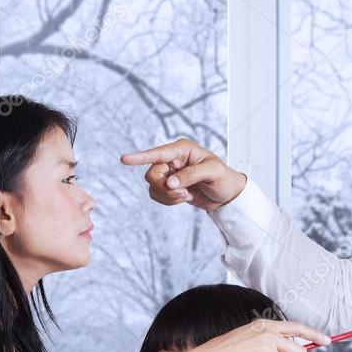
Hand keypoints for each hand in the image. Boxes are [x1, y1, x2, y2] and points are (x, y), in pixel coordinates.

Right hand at [121, 138, 246, 211]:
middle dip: (165, 189)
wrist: (227, 194)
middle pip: (152, 174)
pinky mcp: (168, 186)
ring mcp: (169, 173)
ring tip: (187, 196)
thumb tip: (170, 183)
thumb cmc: (223, 178)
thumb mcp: (212, 173)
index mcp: (182, 150)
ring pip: (153, 187)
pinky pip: (156, 195)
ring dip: (168, 197)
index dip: (140, 157)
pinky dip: (168, 201)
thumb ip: (190, 176)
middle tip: (184, 193)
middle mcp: (172, 159)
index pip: (158, 153)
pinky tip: (185, 198)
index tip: (124, 159)